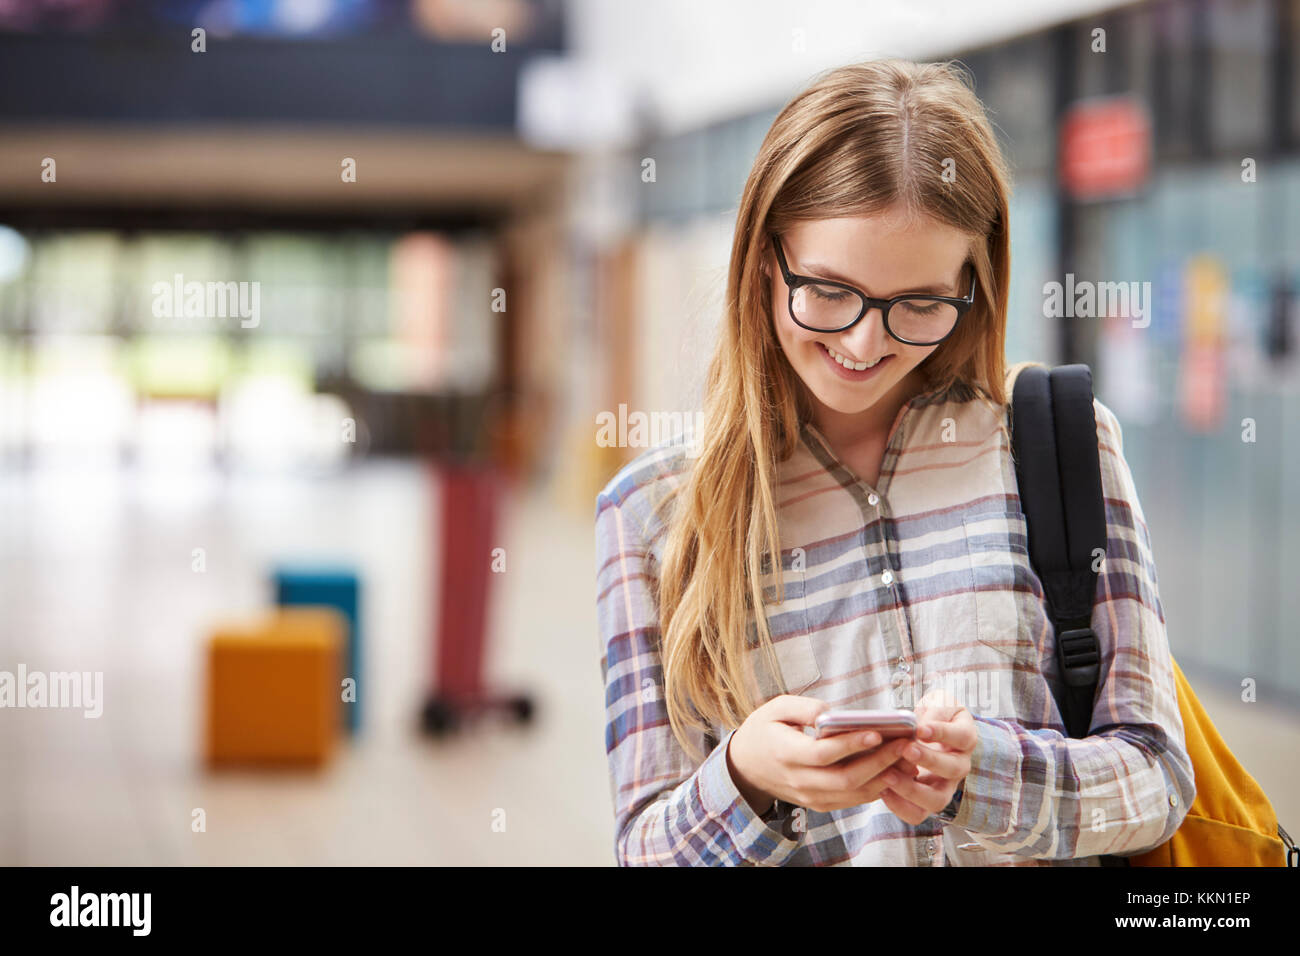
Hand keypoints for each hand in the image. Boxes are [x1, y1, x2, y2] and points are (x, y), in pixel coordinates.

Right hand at [726, 695, 915, 814]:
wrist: (745, 766)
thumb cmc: (763, 730)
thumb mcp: (775, 708)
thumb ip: (804, 707)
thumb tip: (833, 713)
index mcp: (785, 753)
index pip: (823, 754)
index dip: (851, 744)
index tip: (876, 731)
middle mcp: (798, 780)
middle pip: (845, 778)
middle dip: (879, 762)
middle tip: (903, 744)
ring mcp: (809, 796)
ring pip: (853, 793)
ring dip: (883, 777)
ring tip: (906, 757)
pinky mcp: (818, 803)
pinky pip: (851, 799)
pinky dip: (875, 788)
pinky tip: (892, 770)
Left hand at [878, 688, 976, 824]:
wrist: (928, 733)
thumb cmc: (933, 716)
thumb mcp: (936, 704)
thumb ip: (930, 712)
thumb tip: (915, 724)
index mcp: (965, 739)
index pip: (962, 737)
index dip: (942, 733)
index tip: (920, 728)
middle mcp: (959, 765)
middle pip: (952, 770)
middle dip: (928, 760)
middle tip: (906, 749)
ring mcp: (945, 786)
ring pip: (937, 800)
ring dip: (911, 789)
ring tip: (888, 774)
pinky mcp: (926, 801)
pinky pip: (918, 813)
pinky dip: (899, 806)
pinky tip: (881, 789)